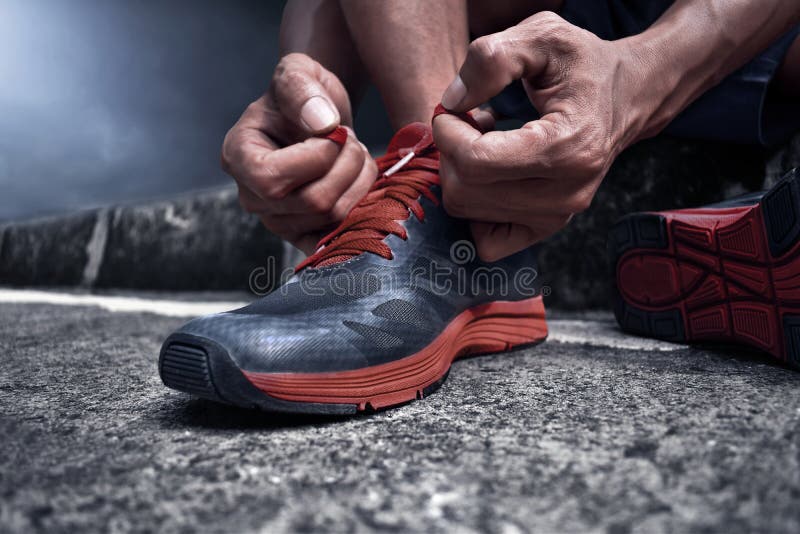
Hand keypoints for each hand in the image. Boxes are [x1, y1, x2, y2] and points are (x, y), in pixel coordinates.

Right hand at [222, 53, 376, 253]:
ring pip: (335, 217)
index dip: (317, 156)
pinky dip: (362, 209)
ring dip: (360, 180)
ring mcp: (279, 222)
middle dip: (348, 165)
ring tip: (354, 155)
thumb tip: (323, 124)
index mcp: (237, 157)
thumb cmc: (303, 95)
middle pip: (314, 202)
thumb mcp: (297, 73)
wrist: (319, 118)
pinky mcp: (307, 236)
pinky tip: (362, 183)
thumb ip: (302, 90)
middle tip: (351, 140)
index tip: (332, 131)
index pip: (273, 179)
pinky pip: (341, 237)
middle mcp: (253, 198)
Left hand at [433, 12, 644, 260]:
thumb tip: (452, 102)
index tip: (454, 108)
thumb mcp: (543, 35)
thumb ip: (492, 59)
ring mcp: (558, 216)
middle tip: (470, 121)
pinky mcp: (547, 227)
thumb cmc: (584, 65)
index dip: (447, 132)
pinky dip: (474, 208)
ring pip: (468, 212)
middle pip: (465, 192)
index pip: (475, 162)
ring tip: (484, 142)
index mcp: (567, 147)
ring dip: (460, 174)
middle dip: (450, 152)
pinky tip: (488, 175)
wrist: (626, 96)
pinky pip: (486, 241)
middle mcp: (566, 193)